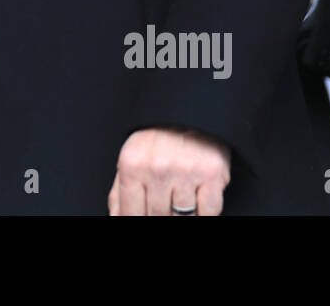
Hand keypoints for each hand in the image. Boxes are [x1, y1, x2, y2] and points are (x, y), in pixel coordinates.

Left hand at [108, 127, 230, 215]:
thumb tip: (118, 218)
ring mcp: (185, 172)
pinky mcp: (212, 174)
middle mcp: (157, 168)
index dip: (137, 221)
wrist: (190, 110)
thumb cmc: (157, 137)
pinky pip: (209, 212)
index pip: (131, 214)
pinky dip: (205, 213)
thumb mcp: (132, 158)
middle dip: (161, 216)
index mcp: (132, 165)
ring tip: (180, 200)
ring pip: (183, 217)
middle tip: (164, 206)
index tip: (144, 217)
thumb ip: (121, 191)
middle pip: (157, 217)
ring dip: (182, 214)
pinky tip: (198, 201)